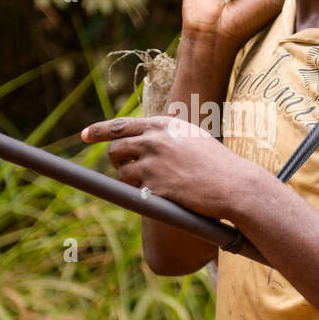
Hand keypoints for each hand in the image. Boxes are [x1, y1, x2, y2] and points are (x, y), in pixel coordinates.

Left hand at [80, 115, 262, 218]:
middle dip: (116, 159)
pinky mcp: (155, 187)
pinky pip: (134, 191)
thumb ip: (166, 134)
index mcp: (163, 125)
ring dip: (130, 180)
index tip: (84, 134)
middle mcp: (154, 141)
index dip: (99, 131)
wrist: (233, 185)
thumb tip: (142, 136)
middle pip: (115, 149)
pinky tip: (161, 194)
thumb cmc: (216, 163)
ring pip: (122, 172)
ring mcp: (153, 164)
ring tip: (155, 183)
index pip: (120, 125)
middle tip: (126, 168)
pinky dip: (142, 193)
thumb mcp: (191, 136)